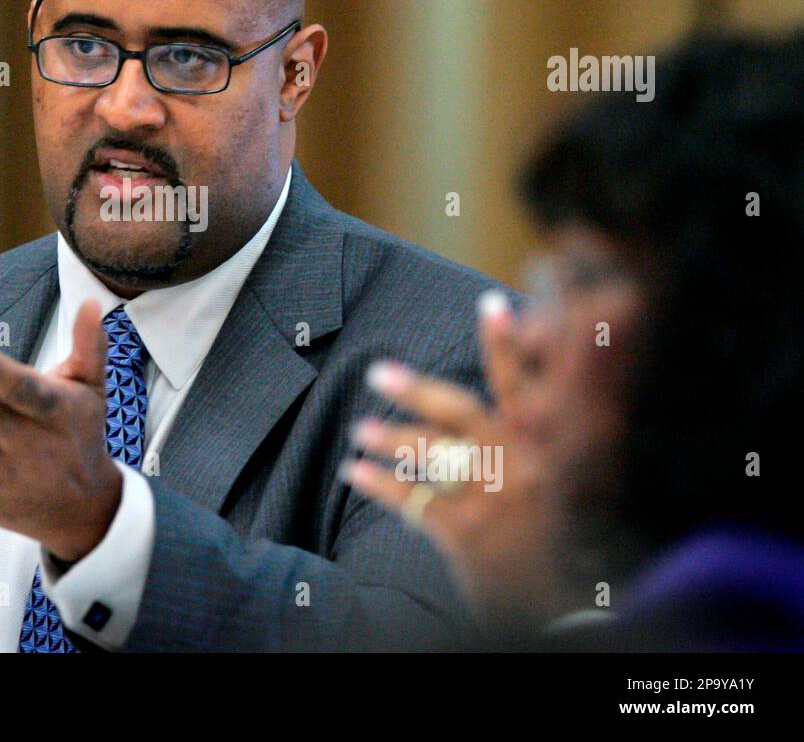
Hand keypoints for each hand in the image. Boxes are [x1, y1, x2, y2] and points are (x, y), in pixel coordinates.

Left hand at [341, 292, 565, 625]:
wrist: (554, 604)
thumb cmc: (545, 533)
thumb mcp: (547, 480)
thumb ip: (526, 438)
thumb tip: (512, 395)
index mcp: (541, 448)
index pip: (524, 388)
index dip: (508, 346)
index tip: (493, 303)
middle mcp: (519, 467)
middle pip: (464, 414)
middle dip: (419, 390)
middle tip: (378, 371)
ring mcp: (492, 501)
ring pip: (433, 457)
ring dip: (391, 439)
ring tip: (358, 429)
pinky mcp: (467, 535)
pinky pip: (413, 500)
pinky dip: (380, 484)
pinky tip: (353, 472)